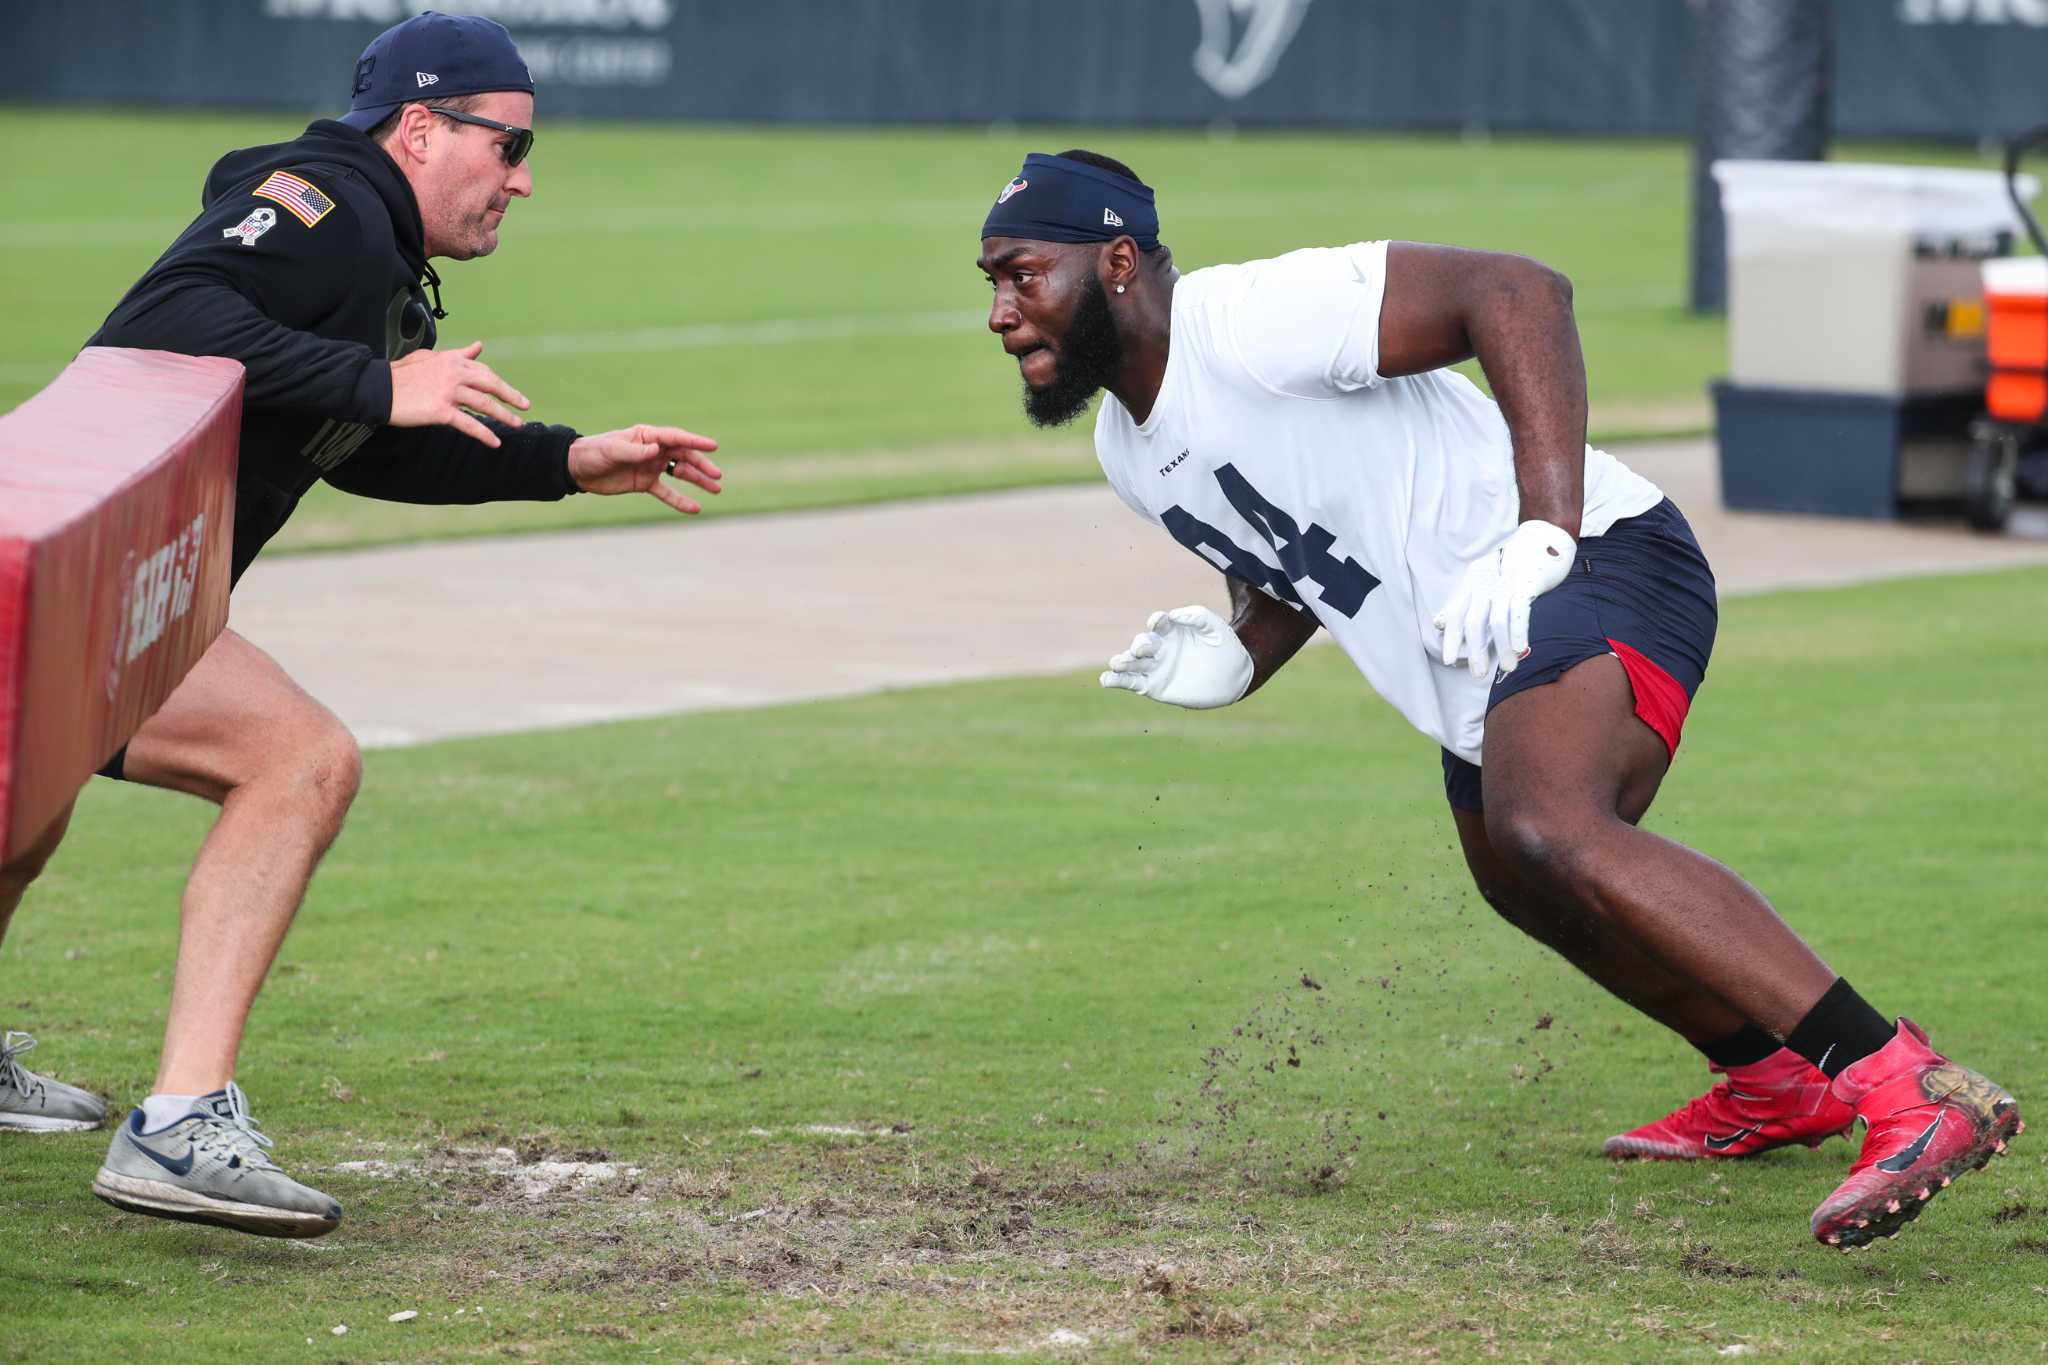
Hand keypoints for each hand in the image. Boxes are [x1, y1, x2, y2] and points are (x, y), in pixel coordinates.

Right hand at [388, 341, 528, 447]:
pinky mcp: (441, 410)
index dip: (499, 383)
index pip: (484, 371)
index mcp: (452, 360)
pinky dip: (485, 434)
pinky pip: (470, 424)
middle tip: (525, 405)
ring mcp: (448, 391)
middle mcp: (454, 373)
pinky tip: (495, 442)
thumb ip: (457, 354)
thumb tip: (479, 347)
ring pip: (485, 404)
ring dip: (504, 415)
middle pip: (491, 385)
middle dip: (510, 396)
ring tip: (517, 425)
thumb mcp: (430, 358)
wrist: (377, 388)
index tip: (510, 392)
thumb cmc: (401, 375)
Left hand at [567, 424, 721, 514]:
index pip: (676, 438)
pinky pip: (667, 492)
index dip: (695, 442)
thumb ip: (635, 451)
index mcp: (647, 436)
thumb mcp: (613, 450)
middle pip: (683, 456)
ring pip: (680, 474)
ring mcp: (651, 467)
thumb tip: (657, 450)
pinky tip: (695, 508)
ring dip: (698, 481)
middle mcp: (653, 450)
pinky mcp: (645, 483)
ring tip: (716, 489)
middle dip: (701, 465)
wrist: (578, 469)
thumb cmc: (594, 453)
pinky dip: (680, 500)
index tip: (713, 446)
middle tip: (717, 475)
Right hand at [1100, 605, 1253, 708]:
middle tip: (1142, 649)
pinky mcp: (1153, 687)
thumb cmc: (1224, 647)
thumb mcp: (1215, 627)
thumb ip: (1196, 617)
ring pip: (1131, 663)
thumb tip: (1174, 615)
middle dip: (1140, 645)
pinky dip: (1117, 681)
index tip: (1158, 621)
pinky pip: (1131, 683)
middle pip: (1141, 643)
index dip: (1157, 621)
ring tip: (1116, 664)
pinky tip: (1106, 680)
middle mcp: (1159, 647)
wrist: (1233, 677)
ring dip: (1122, 662)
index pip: (1159, 623)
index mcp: (1172, 630)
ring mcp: (1155, 667)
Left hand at [1432, 519, 1576, 679]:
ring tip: (1509, 668)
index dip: (1452, 638)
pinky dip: (1518, 630)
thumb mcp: (1482, 580)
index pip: (1457, 614)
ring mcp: (1505, 582)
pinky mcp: (1527, 582)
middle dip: (1476, 650)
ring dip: (1501, 647)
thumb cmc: (1512, 564)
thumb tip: (1439, 624)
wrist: (1543, 536)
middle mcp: (1485, 583)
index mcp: (1473, 583)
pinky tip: (1520, 648)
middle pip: (1473, 621)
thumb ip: (1462, 602)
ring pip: (1497, 620)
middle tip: (1478, 674)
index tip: (1450, 661)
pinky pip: (1520, 610)